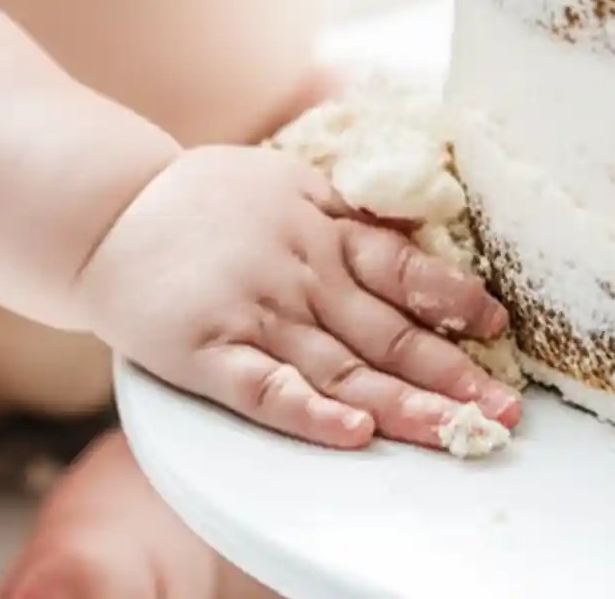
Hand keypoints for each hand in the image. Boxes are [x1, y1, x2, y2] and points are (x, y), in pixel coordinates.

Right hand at [73, 146, 519, 448]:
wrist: (110, 211)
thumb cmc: (211, 202)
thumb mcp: (294, 182)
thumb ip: (356, 211)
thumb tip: (430, 226)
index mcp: (326, 232)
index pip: (406, 270)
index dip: (455, 299)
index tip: (498, 326)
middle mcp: (302, 276)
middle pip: (389, 332)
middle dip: (453, 373)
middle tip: (505, 407)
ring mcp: (256, 316)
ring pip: (343, 368)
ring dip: (405, 403)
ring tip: (456, 432)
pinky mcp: (208, 353)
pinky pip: (266, 389)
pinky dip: (311, 413)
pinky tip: (353, 432)